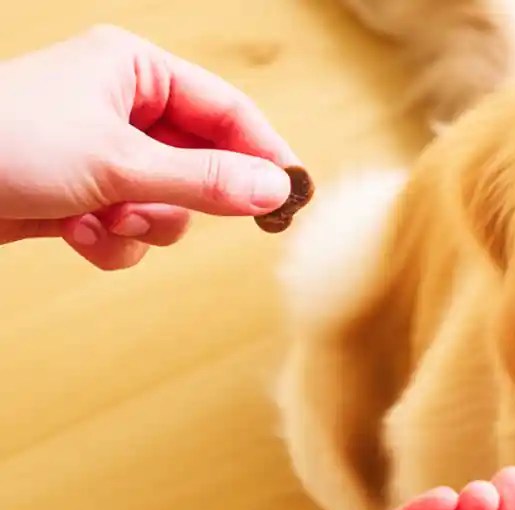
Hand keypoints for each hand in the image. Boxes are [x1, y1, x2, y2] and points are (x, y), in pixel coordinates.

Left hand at [0, 25, 298, 268]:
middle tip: (188, 216)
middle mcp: (122, 107)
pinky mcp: (80, 195)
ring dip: (145, 225)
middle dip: (184, 200)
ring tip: (106, 221)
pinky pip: (131, 226)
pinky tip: (78, 235)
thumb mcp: (120, 163)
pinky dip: (112, 239)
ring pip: (170, 204)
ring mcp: (101, 153)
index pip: (227, 110)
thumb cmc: (6, 143)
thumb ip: (205, 181)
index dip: (263, 154)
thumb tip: (276, 190)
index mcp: (134, 70)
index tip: (291, 197)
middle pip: (202, 164)